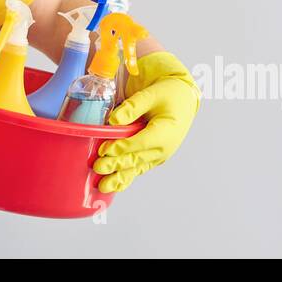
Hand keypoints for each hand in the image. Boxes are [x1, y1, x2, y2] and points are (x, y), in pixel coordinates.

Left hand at [93, 50, 200, 192]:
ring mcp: (159, 155)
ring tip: (103, 187)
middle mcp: (163, 148)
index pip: (140, 142)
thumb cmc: (168, 94)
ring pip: (137, 168)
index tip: (103, 150)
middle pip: (136, 158)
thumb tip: (114, 119)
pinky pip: (139, 169)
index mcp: (165, 131)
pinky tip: (114, 185)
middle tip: (97, 168)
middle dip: (116, 165)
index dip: (121, 147)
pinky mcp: (154, 158)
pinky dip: (126, 177)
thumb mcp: (151, 94)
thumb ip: (133, 106)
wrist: (184, 100)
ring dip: (119, 178)